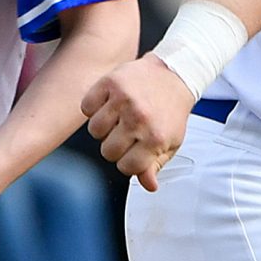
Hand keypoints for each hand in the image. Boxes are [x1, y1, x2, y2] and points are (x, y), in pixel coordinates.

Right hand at [83, 55, 194, 191]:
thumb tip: (149, 186)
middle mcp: (139, 120)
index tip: (134, 152)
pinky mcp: (109, 83)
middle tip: (127, 134)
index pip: (127, 168)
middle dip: (115, 147)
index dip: (128, 163)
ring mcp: (123, 100)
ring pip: (94, 131)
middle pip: (107, 152)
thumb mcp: (171, 142)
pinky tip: (108, 104)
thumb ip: (156, 165)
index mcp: (156, 138)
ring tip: (119, 118)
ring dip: (103, 128)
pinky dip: (93, 108)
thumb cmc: (171, 111)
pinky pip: (86, 107)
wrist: (173, 75)